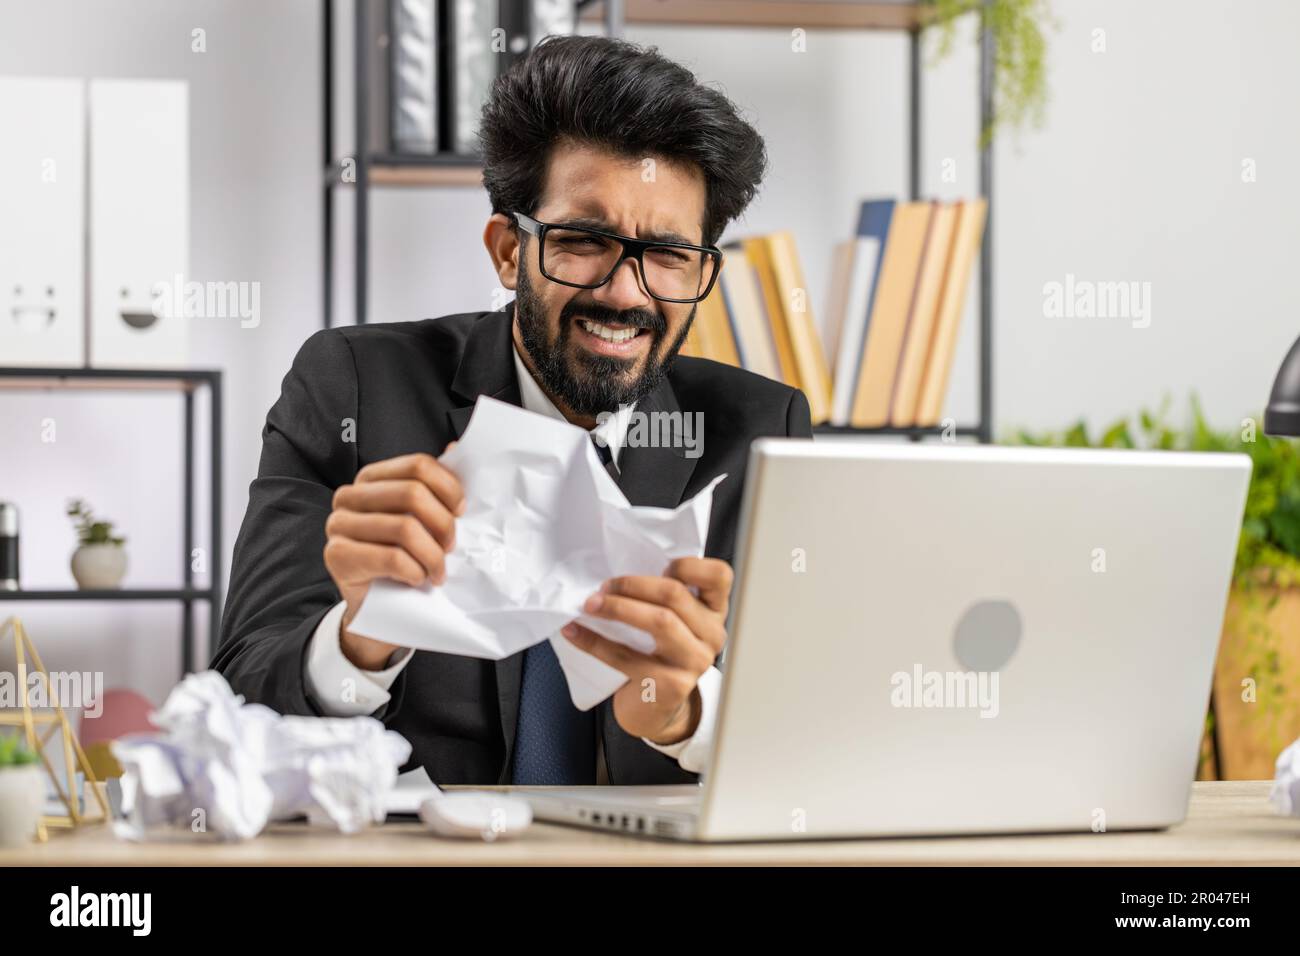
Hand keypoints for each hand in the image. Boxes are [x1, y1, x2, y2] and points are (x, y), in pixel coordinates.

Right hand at [323, 448, 464, 669]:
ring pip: (404, 528)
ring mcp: (338, 524)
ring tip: (438, 571)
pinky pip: (391, 557)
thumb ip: (437, 486)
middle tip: (452, 549)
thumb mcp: (425, 520)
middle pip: (413, 494)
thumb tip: (457, 448)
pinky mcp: (336, 556)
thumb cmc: (407, 558)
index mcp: (372, 478)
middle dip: (443, 525)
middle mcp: (350, 496)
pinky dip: (415, 571)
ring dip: (432, 556)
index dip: (449, 488)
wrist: (380, 607)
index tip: (462, 512)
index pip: (418, 465)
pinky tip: (418, 579)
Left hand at [561, 556, 731, 743]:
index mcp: (714, 611)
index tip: (662, 567)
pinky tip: (575, 632)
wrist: (657, 706)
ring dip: (617, 608)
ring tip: (590, 605)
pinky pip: (627, 656)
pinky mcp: (672, 685)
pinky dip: (594, 641)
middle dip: (633, 585)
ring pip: (659, 621)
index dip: (689, 565)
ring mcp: (695, 662)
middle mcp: (712, 634)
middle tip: (603, 586)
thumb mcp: (674, 621)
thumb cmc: (659, 653)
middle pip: (675, 595)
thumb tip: (615, 572)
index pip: (719, 576)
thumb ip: (662, 597)